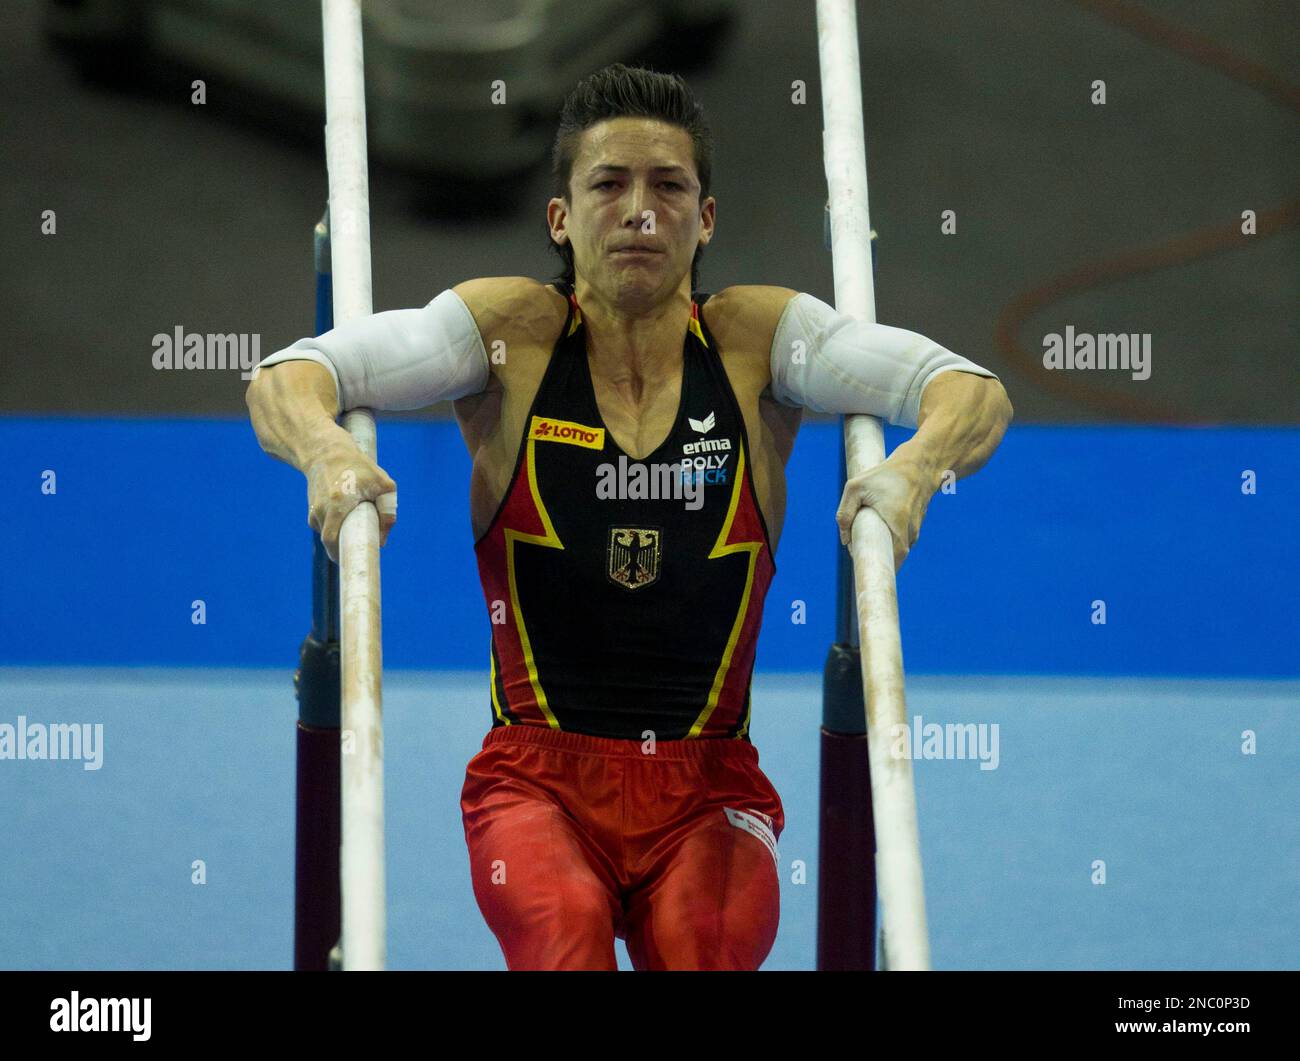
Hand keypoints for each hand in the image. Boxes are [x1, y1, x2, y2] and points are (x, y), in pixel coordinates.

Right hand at [305, 442, 397, 563]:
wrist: (326, 452)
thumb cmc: (359, 467)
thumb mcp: (383, 484)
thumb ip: (388, 511)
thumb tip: (382, 540)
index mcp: (338, 502)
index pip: (331, 538)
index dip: (338, 553)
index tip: (348, 561)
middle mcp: (322, 508)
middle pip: (328, 540)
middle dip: (342, 549)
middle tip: (356, 552)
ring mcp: (314, 509)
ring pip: (327, 533)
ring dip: (341, 535)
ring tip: (354, 522)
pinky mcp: (312, 509)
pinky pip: (324, 526)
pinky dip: (335, 527)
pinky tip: (345, 516)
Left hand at [835, 453, 936, 570]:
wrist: (919, 465)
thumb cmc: (885, 474)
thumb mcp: (855, 487)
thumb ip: (844, 513)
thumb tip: (845, 539)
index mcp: (897, 524)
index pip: (891, 560)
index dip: (876, 567)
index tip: (862, 565)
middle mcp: (910, 532)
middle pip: (892, 559)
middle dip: (875, 559)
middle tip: (858, 551)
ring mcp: (915, 531)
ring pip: (897, 551)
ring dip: (882, 550)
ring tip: (866, 539)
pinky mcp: (916, 527)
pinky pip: (900, 542)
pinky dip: (889, 541)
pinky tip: (879, 530)